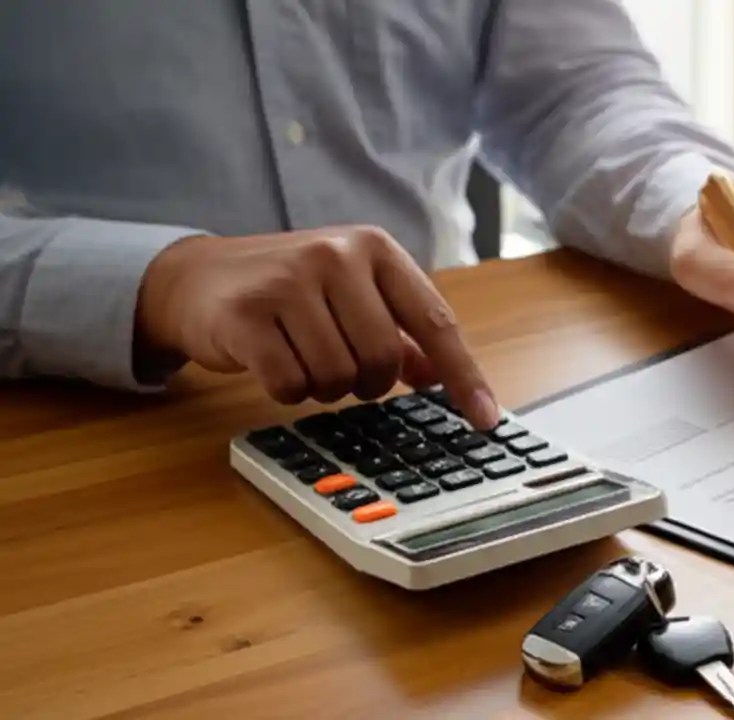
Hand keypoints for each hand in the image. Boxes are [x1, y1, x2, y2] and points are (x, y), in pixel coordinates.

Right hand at [136, 225, 500, 428]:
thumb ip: (401, 331)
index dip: (464, 376)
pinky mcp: (246, 315)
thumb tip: (441, 376)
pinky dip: (289, 391)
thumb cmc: (288, 290)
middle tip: (346, 372)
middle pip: (384, 359)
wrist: (196, 278)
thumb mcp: (351, 294)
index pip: (436, 322)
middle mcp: (335, 256)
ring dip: (325, 387)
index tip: (486, 418)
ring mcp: (288, 282)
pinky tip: (274, 365)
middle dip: (369, 383)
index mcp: (375, 249)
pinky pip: (291, 385)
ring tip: (303, 358)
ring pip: (338, 376)